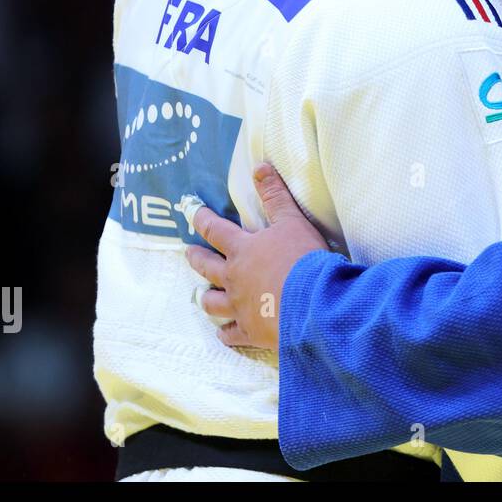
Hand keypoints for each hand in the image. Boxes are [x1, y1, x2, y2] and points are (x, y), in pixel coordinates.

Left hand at [184, 163, 325, 349]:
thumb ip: (275, 195)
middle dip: (196, 258)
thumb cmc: (304, 258)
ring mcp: (240, 307)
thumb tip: (259, 167)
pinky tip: (222, 333)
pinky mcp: (251, 330)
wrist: (314, 302)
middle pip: (207, 267)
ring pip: (213, 303)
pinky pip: (231, 334)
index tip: (189, 210)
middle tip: (187, 253)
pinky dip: (225, 333)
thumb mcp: (292, 221)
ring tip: (201, 296)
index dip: (201, 218)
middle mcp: (234, 278)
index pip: (216, 230)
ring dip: (206, 298)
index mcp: (243, 250)